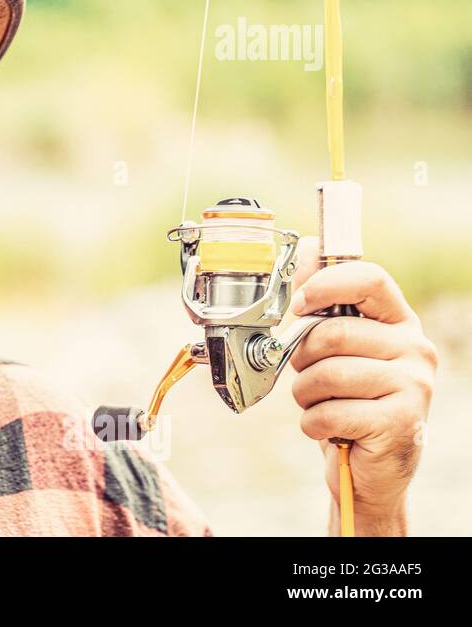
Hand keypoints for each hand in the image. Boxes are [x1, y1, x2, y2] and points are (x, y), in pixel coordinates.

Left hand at [287, 237, 436, 534]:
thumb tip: (306, 248)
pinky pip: (330, 413)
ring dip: (306, 394)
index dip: (326, 284)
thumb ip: (321, 302)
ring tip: (320, 404)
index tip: (299, 304)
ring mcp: (414, 386)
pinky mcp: (399, 422)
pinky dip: (313, 424)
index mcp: (398, 322)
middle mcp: (415, 349)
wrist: (371, 467)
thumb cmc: (348, 400)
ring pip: (327, 374)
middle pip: (334, 332)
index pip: (370, 278)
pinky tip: (328, 429)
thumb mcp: (334, 347)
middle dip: (302, 357)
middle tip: (309, 375)